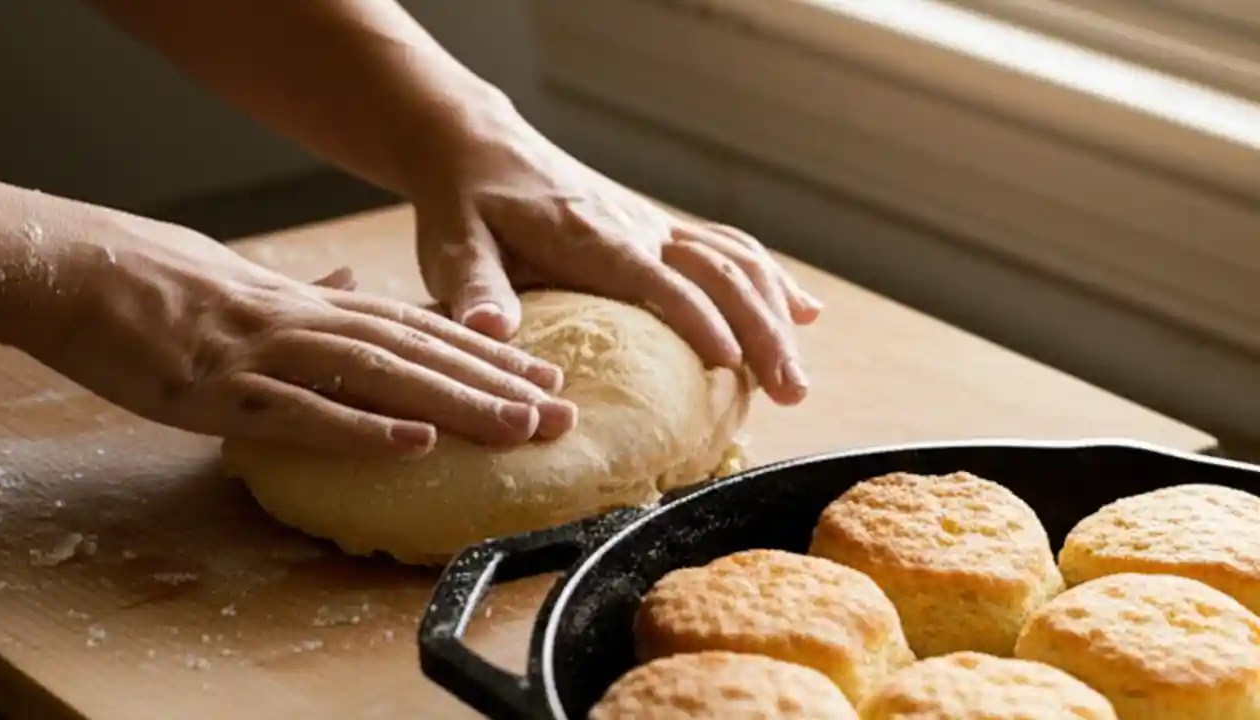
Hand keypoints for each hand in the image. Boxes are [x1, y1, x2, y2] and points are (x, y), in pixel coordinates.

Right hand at [12, 198, 576, 455]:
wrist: (90, 273)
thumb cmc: (173, 285)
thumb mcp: (259, 285)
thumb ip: (319, 295)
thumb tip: (363, 286)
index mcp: (322, 306)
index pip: (424, 329)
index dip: (489, 354)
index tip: (548, 374)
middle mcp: (313, 326)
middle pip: (423, 354)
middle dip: (498, 384)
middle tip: (563, 412)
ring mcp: (273, 358)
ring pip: (382, 379)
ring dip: (457, 403)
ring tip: (518, 426)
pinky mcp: (228, 393)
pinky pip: (305, 414)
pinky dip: (363, 428)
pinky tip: (415, 443)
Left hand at [410, 95, 822, 405]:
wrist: (481, 148)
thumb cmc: (467, 205)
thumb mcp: (454, 245)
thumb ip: (474, 288)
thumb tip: (491, 330)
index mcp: (591, 238)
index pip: (659, 281)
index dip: (699, 321)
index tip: (733, 368)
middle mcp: (636, 229)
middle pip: (717, 275)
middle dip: (761, 331)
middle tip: (791, 391)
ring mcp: (654, 227)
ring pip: (734, 262)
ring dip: (775, 314)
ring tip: (798, 376)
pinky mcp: (658, 230)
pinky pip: (727, 248)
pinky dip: (770, 278)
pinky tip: (806, 310)